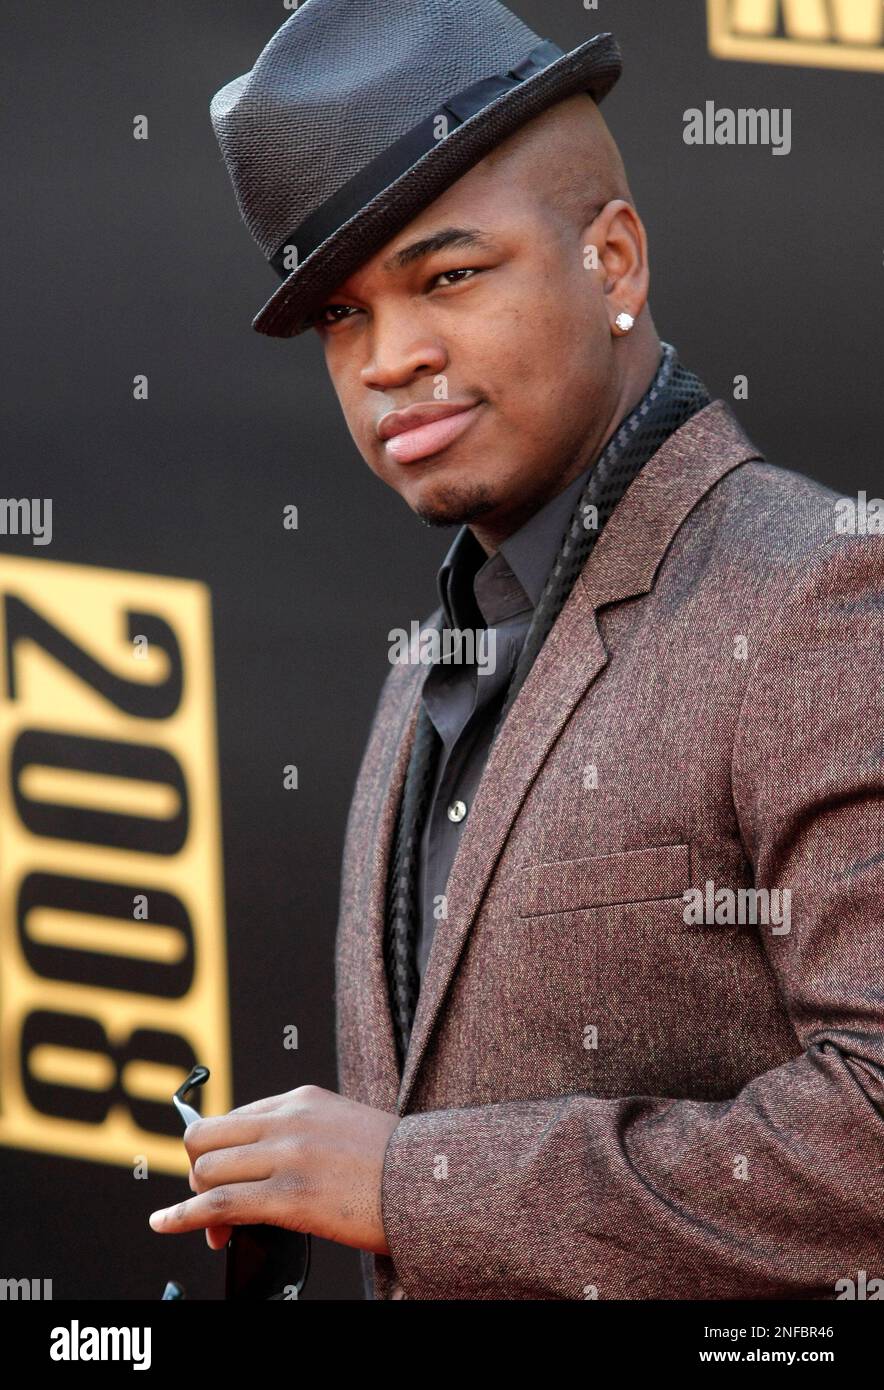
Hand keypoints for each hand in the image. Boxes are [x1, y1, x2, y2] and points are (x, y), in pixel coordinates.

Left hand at [148, 1084, 398, 1254]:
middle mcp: (288, 1120)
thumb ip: (301, 1132)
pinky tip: (165, 1223)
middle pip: (207, 1138)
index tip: (222, 1175)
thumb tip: (261, 1159)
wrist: (431, 1185)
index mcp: (302, 1099)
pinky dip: (181, 1216)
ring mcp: (288, 1157)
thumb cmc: (394, 1165)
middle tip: (210, 1199)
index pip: (233, 1116)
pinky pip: (216, 1205)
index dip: (219, 1150)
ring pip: (207, 1171)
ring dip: (197, 1200)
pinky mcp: (289, 1197)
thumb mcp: (342, 1127)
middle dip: (199, 1171)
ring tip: (211, 1226)